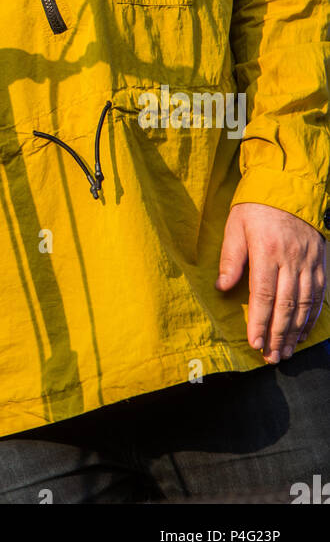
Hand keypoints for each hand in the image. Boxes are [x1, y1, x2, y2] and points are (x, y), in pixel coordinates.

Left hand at [215, 202, 325, 362]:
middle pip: (285, 304)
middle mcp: (291, 258)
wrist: (287, 184)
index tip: (255, 342)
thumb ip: (230, 258)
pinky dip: (312, 316)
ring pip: (304, 303)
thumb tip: (222, 287)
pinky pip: (319, 295)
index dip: (260, 321)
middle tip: (271, 357)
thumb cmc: (254, 206)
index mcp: (267, 250)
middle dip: (278, 334)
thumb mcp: (234, 225)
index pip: (263, 294)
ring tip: (286, 352)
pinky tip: (304, 332)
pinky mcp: (320, 261)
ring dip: (295, 331)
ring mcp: (308, 261)